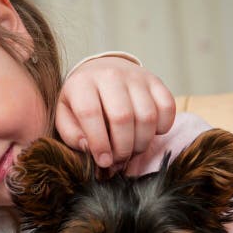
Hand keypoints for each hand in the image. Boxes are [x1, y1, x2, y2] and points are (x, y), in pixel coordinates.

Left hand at [56, 56, 175, 168]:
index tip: (103, 161)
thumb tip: (88, 147)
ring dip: (142, 142)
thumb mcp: (65, 115)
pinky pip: (167, 107)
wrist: (101, 71)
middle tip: (119, 160)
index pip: (90, 114)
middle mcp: (110, 75)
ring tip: (132, 150)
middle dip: (123, 147)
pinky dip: (162, 127)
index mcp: (82, 84)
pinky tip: (149, 133)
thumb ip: (71, 134)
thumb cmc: (81, 100)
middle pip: (122, 117)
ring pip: (147, 116)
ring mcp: (135, 76)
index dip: (99, 143)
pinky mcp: (156, 80)